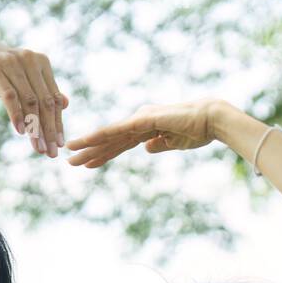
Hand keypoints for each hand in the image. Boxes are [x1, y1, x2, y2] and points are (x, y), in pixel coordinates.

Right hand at [0, 39, 68, 156]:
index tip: (59, 145)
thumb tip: (66, 103)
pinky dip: (16, 115)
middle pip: (45, 101)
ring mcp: (12, 63)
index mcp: (41, 62)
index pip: (54, 98)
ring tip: (37, 147)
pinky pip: (10, 96)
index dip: (58, 123)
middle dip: (49, 129)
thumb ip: (42, 90)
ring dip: (34, 127)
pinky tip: (21, 131)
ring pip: (29, 101)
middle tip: (50, 152)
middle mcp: (29, 59)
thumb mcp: (21, 79)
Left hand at [65, 97, 223, 167]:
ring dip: (88, 145)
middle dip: (89, 151)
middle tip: (68, 161)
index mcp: (146, 126)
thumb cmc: (198, 131)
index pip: (119, 144)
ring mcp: (141, 119)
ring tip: (70, 153)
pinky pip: (118, 130)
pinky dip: (101, 136)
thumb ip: (159, 145)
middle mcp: (140, 120)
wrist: (212, 120)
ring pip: (110, 135)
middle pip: (110, 140)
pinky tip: (86, 141)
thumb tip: (146, 149)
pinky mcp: (144, 120)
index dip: (103, 154)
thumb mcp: (175, 144)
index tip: (86, 163)